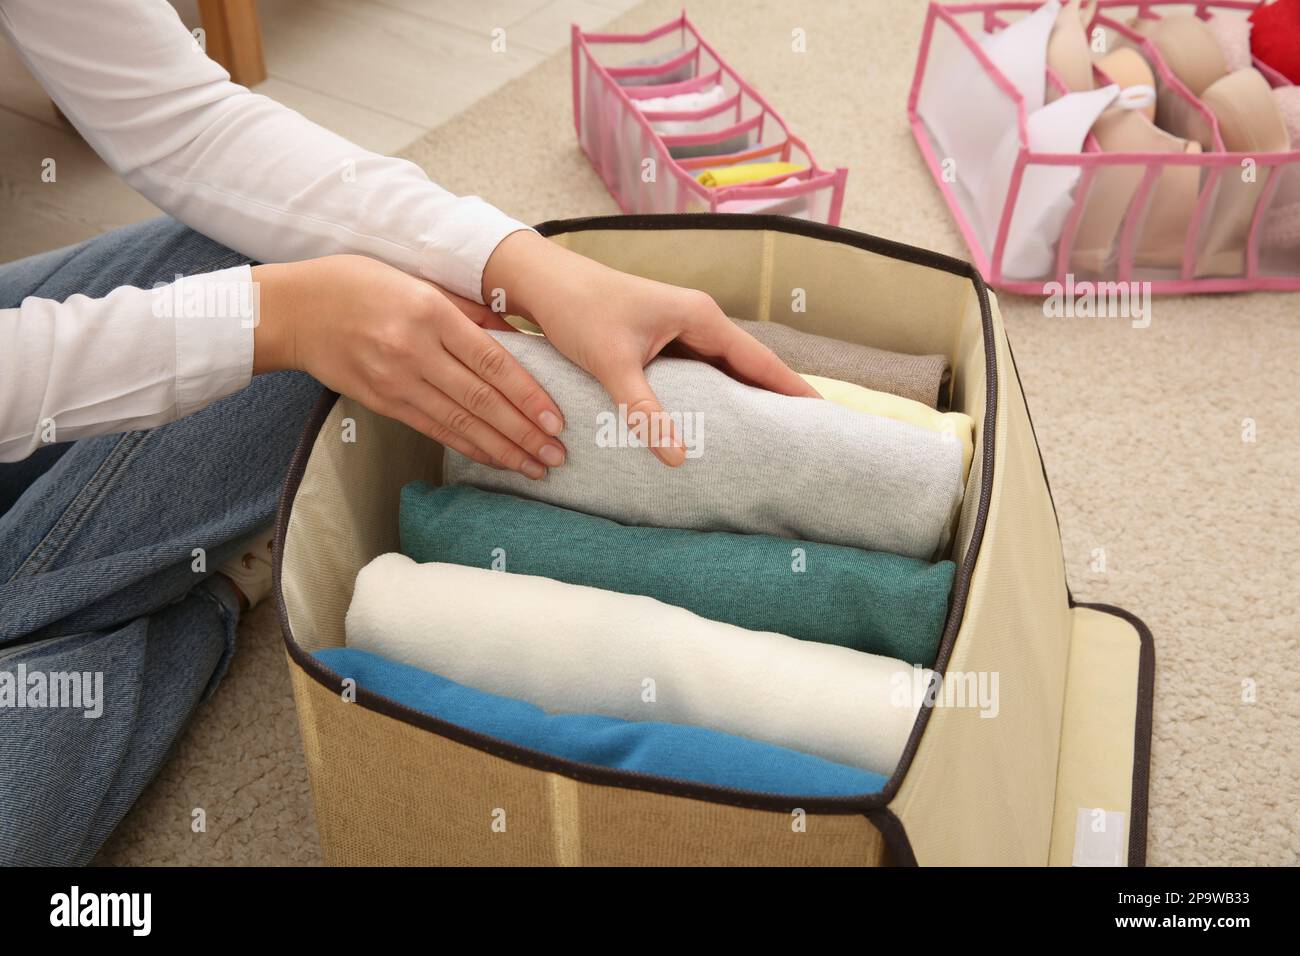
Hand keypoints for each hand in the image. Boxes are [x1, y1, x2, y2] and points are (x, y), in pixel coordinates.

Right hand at [250, 255, 565, 478]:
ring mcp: (396, 381)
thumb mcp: (418, 280)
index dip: (528, 395)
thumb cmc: (359, 284)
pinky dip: (467, 446)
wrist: (294, 310)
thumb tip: (516, 336)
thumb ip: (468, 309)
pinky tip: (494, 459)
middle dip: (523, 432)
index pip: (492, 362)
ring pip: (459, 422)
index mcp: (430, 312)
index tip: (556, 419)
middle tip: (557, 456)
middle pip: (481, 399)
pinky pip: (433, 429)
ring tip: (535, 467)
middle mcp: (415, 350)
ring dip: (502, 449)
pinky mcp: (381, 402)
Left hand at [482, 230, 818, 465]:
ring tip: (772, 430)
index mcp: (699, 317)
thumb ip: (645, 410)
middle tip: (806, 430)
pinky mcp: (661, 337)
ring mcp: (680, 327)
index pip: (758, 359)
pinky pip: (701, 369)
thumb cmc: (579, 312)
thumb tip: (677, 457)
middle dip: (776, 394)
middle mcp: (697, 318)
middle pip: (748, 364)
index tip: (821, 410)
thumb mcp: (613, 364)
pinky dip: (716, 391)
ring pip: (724, 367)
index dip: (790, 387)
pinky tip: (721, 415)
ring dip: (746, 394)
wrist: (545, 283)